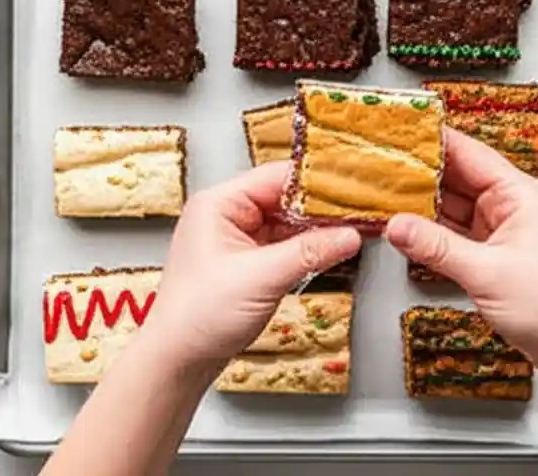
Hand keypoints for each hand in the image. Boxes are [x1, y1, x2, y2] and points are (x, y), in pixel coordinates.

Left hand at [144, 162, 361, 367]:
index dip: (317, 182)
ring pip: (286, 223)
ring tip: (350, 232)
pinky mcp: (245, 263)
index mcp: (219, 204)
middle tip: (359, 214)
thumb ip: (310, 252)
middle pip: (285, 198)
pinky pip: (282, 245)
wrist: (178, 360)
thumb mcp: (262, 278)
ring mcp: (235, 240)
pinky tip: (328, 252)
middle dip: (321, 208)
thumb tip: (348, 235)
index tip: (352, 189)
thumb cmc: (197, 316)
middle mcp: (225, 215)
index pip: (277, 176)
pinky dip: (305, 249)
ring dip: (316, 230)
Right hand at [384, 129, 537, 363]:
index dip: (432, 140)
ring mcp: (500, 228)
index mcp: (519, 194)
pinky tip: (407, 228)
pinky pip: (454, 231)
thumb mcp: (486, 272)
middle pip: (456, 176)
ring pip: (452, 204)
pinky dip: (431, 229)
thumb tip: (397, 226)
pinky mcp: (492, 252)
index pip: (468, 153)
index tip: (400, 133)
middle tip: (381, 165)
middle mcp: (510, 204)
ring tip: (385, 195)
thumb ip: (436, 247)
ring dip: (421, 203)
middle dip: (419, 172)